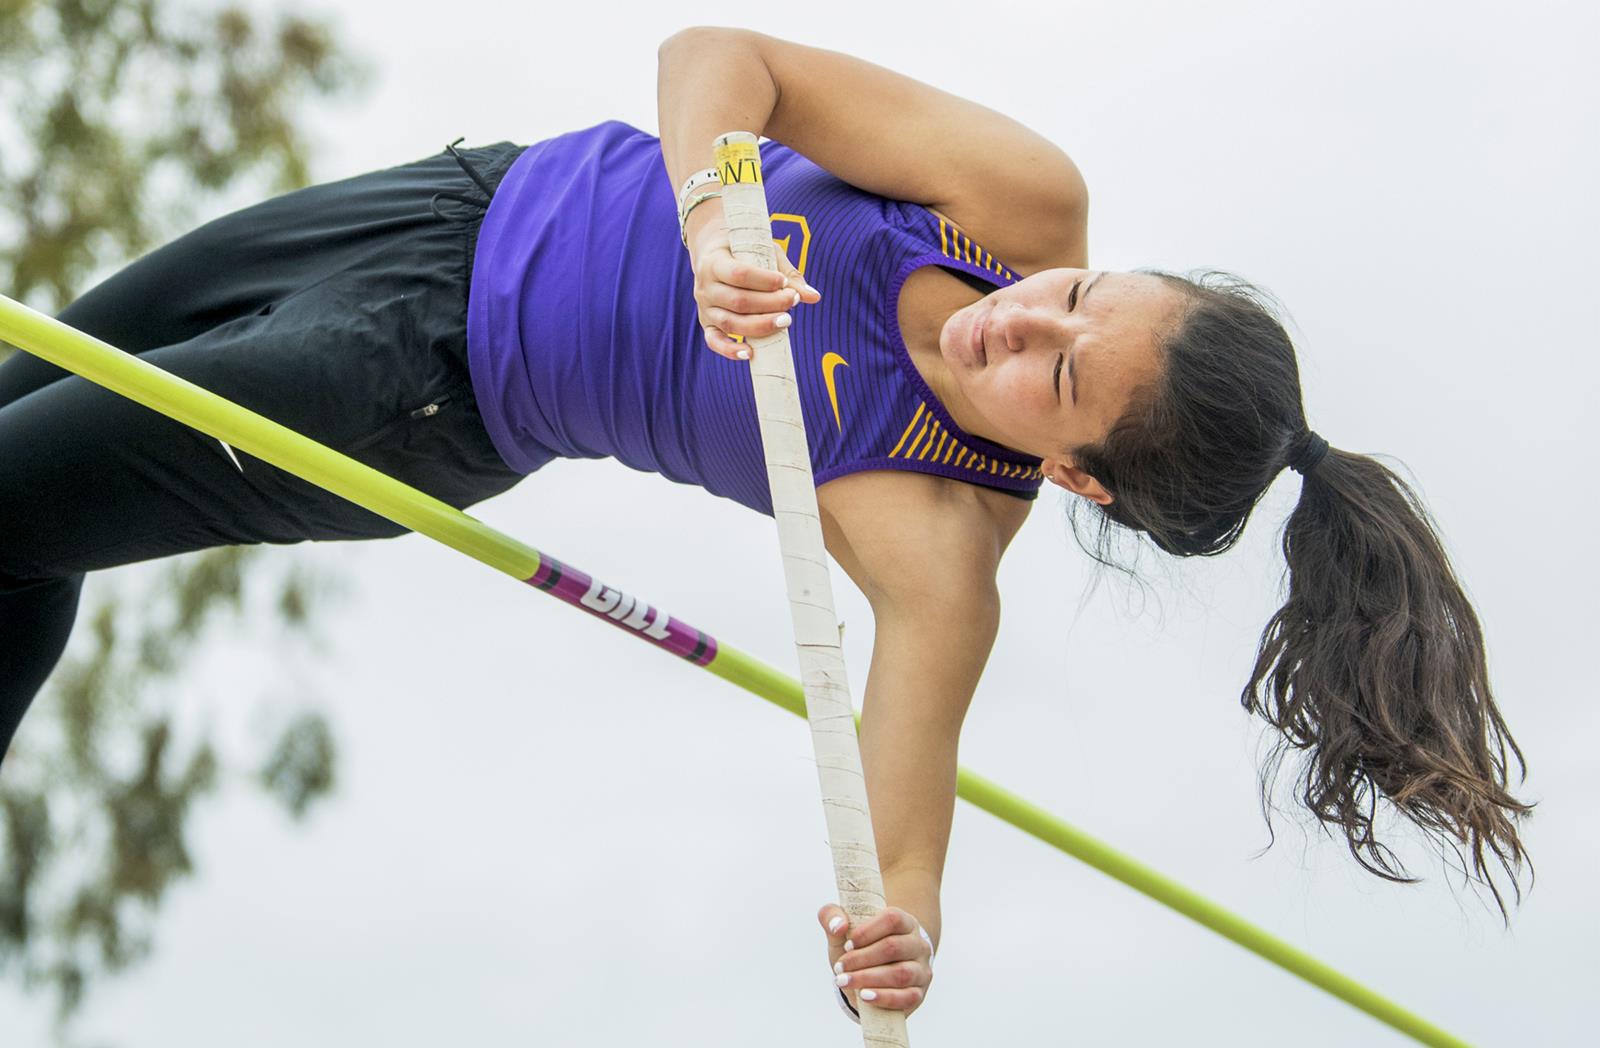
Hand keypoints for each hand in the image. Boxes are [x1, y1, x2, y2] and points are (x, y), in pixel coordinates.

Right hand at [687, 222, 819, 360]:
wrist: (713, 253)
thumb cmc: (743, 251)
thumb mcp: (763, 253)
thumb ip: (787, 274)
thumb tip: (814, 297)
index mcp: (714, 262)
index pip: (739, 274)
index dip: (765, 280)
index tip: (784, 282)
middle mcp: (705, 287)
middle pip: (738, 301)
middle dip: (770, 303)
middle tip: (792, 301)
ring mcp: (705, 308)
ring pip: (730, 322)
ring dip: (760, 325)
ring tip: (785, 321)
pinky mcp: (707, 324)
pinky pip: (714, 342)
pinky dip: (729, 351)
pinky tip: (750, 354)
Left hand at [817, 902, 932, 1016]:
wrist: (872, 977)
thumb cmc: (860, 948)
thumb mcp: (843, 931)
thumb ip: (832, 917)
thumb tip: (838, 926)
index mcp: (905, 922)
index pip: (892, 919)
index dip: (866, 932)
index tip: (847, 945)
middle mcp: (918, 944)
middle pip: (893, 947)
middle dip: (861, 959)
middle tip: (840, 968)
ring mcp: (921, 970)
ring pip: (901, 973)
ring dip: (868, 978)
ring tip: (845, 982)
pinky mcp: (919, 994)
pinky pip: (907, 997)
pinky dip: (884, 997)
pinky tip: (865, 996)